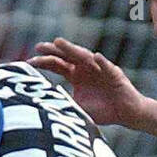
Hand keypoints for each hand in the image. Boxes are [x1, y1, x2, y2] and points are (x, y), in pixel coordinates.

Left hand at [28, 37, 146, 126]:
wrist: (126, 114)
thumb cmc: (103, 111)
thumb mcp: (78, 107)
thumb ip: (64, 101)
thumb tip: (43, 102)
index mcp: (76, 75)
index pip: (57, 65)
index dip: (44, 62)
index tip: (30, 61)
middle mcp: (86, 68)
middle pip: (67, 56)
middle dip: (53, 50)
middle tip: (39, 46)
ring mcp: (100, 69)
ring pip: (84, 57)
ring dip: (72, 49)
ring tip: (60, 42)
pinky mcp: (115, 74)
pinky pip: (107, 67)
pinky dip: (102, 62)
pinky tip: (95, 57)